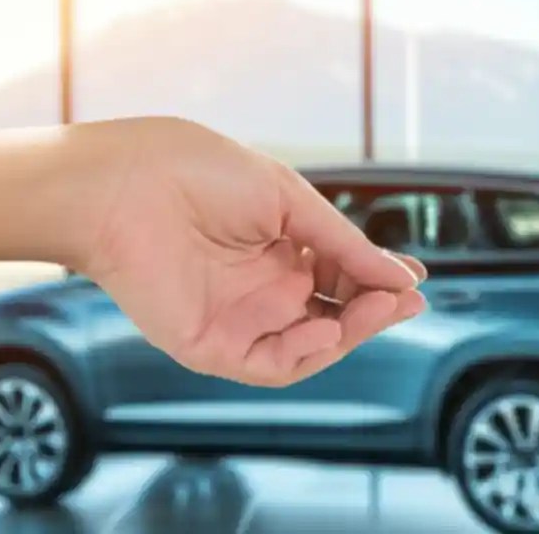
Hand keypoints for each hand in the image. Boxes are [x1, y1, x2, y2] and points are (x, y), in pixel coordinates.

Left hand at [73, 117, 427, 386]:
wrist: (125, 183)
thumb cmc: (199, 173)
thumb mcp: (290, 201)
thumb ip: (345, 245)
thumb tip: (405, 277)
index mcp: (281, 248)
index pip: (343, 278)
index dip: (378, 283)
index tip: (414, 280)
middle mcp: (263, 288)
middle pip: (335, 316)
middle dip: (375, 311)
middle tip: (405, 301)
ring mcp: (238, 319)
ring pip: (311, 346)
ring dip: (351, 333)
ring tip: (378, 309)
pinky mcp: (210, 344)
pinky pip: (270, 364)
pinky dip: (306, 354)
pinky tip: (328, 331)